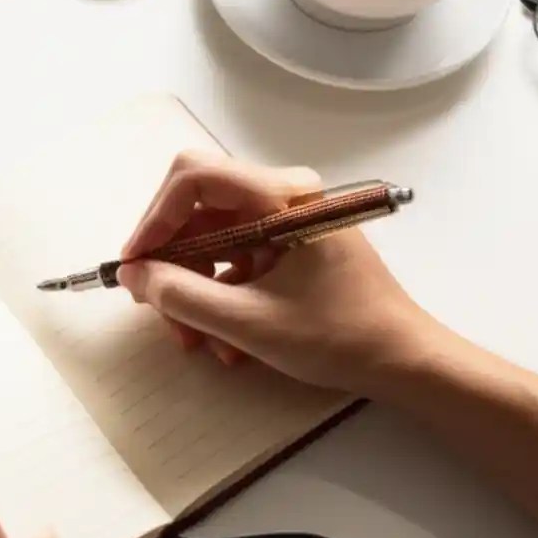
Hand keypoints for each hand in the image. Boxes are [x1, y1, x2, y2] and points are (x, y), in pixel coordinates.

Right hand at [116, 151, 436, 394]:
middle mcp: (284, 195)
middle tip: (156, 307)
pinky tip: (223, 341)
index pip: (194, 177)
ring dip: (194, 288)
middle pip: (199, 210)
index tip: (136, 264)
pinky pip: (235, 257)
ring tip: (193, 339)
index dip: (154, 218)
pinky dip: (220, 295)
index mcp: (284, 196)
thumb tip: (133, 275)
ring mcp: (287, 220)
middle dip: (172, 263)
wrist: (404, 360)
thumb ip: (182, 297)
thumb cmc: (339, 336)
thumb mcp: (249, 323)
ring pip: (212, 239)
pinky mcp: (289, 244)